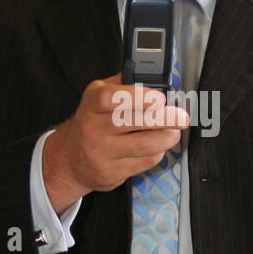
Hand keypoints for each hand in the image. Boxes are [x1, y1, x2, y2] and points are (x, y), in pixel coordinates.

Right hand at [43, 74, 189, 214]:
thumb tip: (158, 81)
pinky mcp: (110, 172)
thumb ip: (125, 86)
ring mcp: (100, 152)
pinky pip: (143, 162)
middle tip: (181, 117)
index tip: (159, 98)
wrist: (72, 158)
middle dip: (165, 118)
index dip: (138, 97)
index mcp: (91, 103)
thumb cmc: (93, 122)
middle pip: (133, 122)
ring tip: (174, 132)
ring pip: (143, 145)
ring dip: (166, 138)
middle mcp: (92, 127)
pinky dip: (157, 153)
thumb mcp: (100, 96)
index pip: (110, 98)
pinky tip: (157, 146)